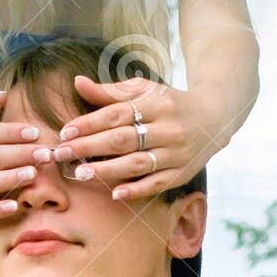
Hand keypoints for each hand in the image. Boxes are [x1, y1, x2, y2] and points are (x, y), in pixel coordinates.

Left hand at [51, 74, 219, 198]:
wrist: (214, 117)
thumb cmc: (169, 103)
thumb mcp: (144, 91)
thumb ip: (109, 91)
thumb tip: (77, 82)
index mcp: (157, 104)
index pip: (117, 114)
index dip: (89, 123)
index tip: (64, 132)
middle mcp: (168, 128)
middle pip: (123, 139)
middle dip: (89, 147)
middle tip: (62, 154)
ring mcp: (176, 152)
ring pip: (138, 163)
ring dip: (107, 170)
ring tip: (81, 174)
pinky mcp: (182, 172)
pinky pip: (157, 183)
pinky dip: (136, 189)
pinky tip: (115, 193)